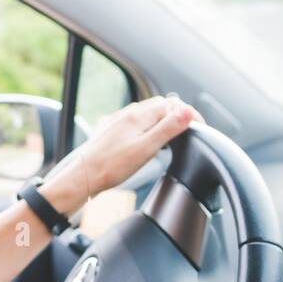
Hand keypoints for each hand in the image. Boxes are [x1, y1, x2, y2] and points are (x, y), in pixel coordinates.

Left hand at [41, 96, 201, 215]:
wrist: (82, 177)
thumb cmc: (111, 166)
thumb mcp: (146, 148)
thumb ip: (168, 128)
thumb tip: (188, 111)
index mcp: (138, 115)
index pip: (173, 105)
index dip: (189, 115)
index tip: (200, 128)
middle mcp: (127, 114)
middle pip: (160, 106)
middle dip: (177, 116)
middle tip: (189, 132)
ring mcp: (117, 121)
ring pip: (146, 114)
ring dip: (162, 120)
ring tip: (171, 137)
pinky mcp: (111, 131)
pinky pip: (134, 123)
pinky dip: (147, 127)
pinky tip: (147, 140)